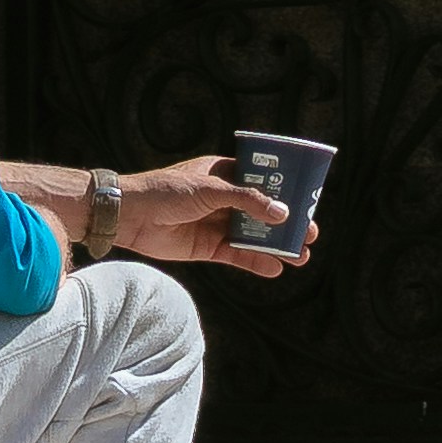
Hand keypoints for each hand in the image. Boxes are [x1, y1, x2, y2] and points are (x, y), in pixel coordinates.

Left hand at [71, 147, 307, 275]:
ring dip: (276, 246)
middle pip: (262, 211)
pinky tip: (275, 269)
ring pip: (253, 236)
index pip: (262, 180)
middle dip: (287, 223)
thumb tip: (282, 213)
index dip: (285, 190)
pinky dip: (255, 262)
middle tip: (311, 234)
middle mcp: (224, 198)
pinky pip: (237, 256)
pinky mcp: (207, 247)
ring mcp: (216, 223)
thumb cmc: (167, 190)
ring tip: (302, 256)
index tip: (307, 199)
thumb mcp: (210, 189)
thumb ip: (246, 202)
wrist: (130, 217)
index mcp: (225, 173)